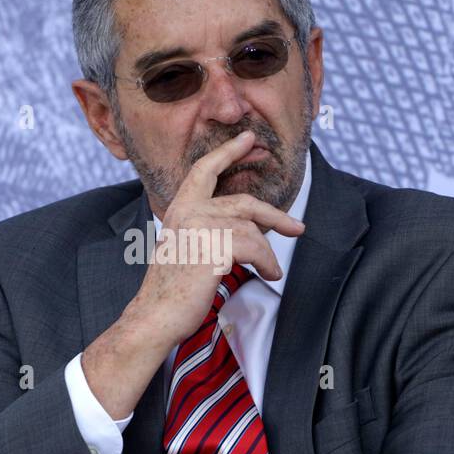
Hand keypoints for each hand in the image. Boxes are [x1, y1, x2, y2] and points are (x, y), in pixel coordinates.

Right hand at [131, 130, 305, 348]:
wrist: (155, 315)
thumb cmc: (171, 288)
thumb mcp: (185, 247)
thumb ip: (206, 228)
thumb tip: (248, 225)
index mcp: (179, 208)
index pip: (205, 170)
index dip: (228, 152)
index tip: (248, 138)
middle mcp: (188, 211)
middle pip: (244, 203)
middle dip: (275, 216)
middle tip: (297, 227)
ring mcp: (200, 228)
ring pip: (252, 231)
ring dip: (268, 254)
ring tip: (271, 271)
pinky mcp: (214, 249)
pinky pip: (255, 249)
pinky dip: (267, 264)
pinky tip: (269, 275)